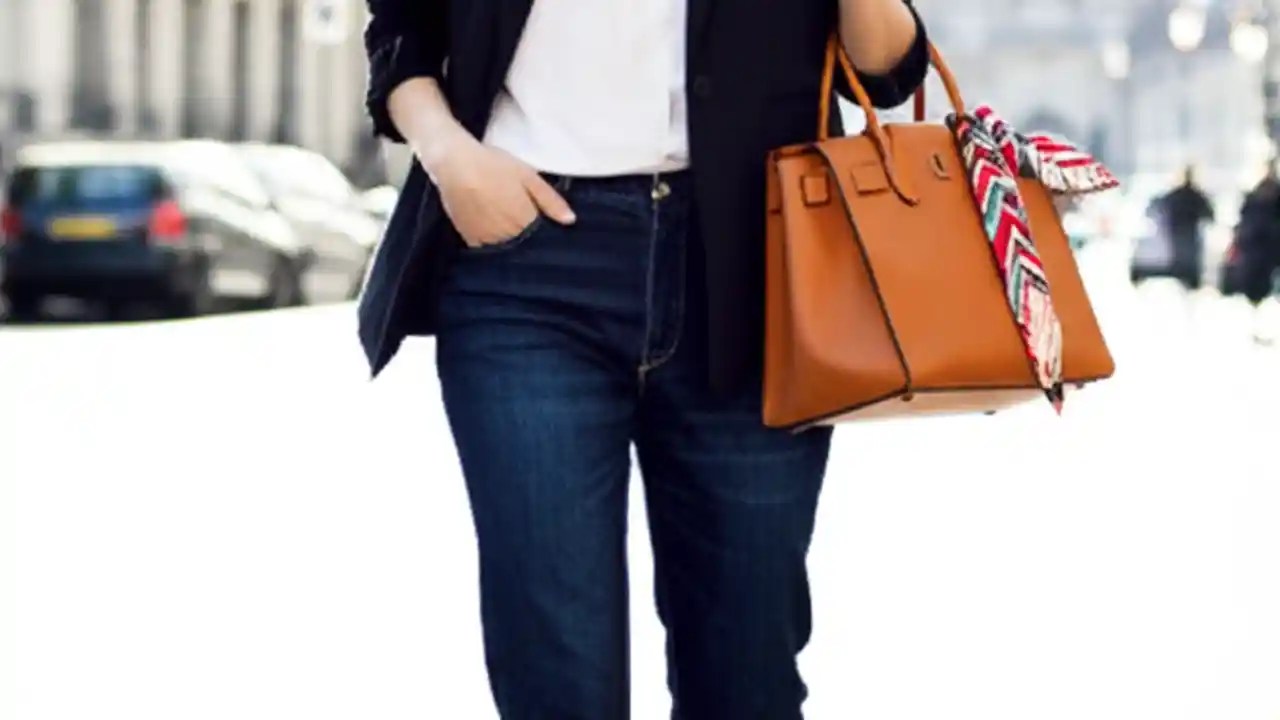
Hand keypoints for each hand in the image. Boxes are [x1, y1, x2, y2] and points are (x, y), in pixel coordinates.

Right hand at [423, 133, 575, 248]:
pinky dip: (492, 242)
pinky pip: (487, 248)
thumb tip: (570, 221)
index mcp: (526, 222)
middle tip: (522, 223)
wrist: (455, 163)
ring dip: (509, 242)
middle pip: (523, 247)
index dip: (544, 236)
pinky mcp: (470, 240)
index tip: (544, 229)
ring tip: (504, 222)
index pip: (541, 240)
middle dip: (527, 239)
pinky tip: (491, 226)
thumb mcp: (528, 176)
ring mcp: (487, 241)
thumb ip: (550, 200)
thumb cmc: (494, 166)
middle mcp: (507, 236)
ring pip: (505, 249)